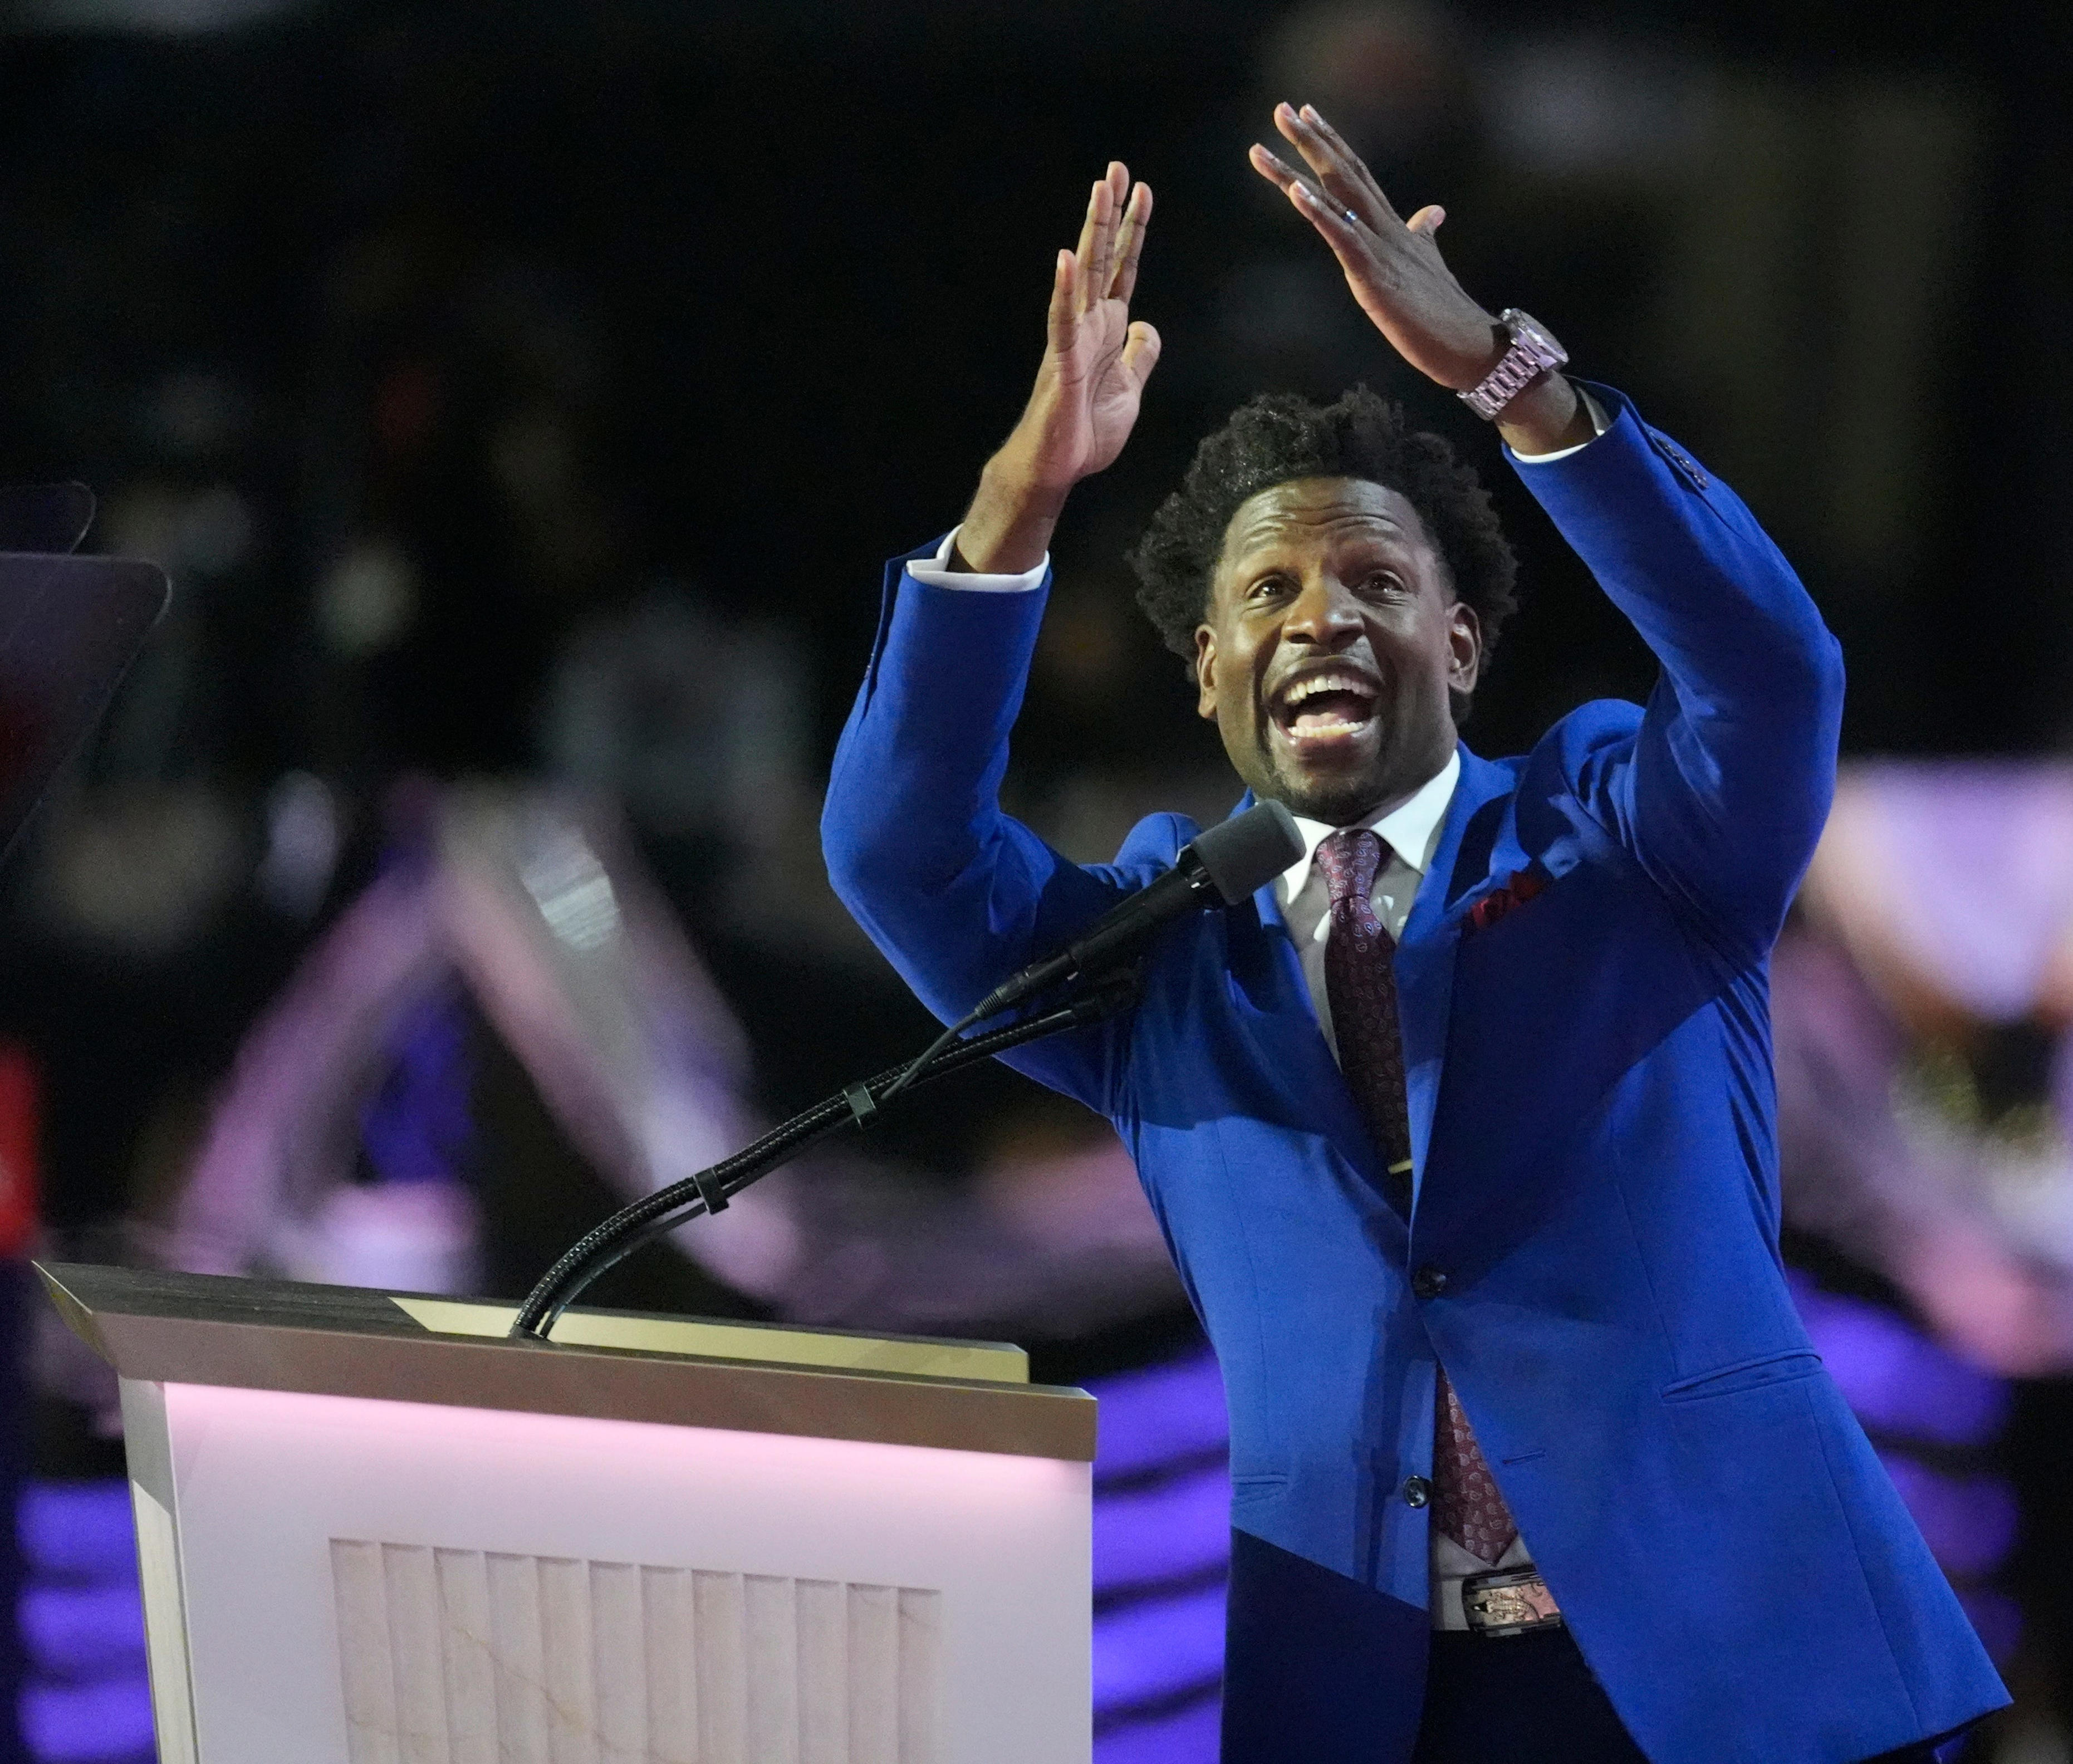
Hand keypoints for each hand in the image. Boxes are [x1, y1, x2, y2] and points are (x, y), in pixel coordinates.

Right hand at [956, 163, 1159, 573]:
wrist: (1057, 467)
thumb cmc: (1085, 432)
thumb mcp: (1131, 391)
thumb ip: (1139, 356)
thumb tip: (1146, 325)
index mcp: (1105, 329)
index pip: (1123, 269)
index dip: (1135, 231)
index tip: (1143, 190)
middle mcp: (1088, 324)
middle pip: (1104, 258)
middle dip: (1112, 213)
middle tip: (1118, 168)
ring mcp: (1073, 339)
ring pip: (1084, 275)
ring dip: (1092, 232)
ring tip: (1099, 191)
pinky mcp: (1063, 363)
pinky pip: (1063, 321)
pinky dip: (1066, 290)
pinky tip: (1067, 260)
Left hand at [1249, 104, 1586, 453]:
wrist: (1470, 345)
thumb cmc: (1445, 312)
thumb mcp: (1428, 264)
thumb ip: (1425, 234)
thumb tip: (1433, 211)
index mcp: (1393, 228)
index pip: (1359, 174)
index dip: (1333, 143)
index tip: (1308, 114)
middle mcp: (1385, 229)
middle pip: (1344, 173)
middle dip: (1311, 141)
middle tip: (1281, 109)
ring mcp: (1380, 249)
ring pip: (1335, 197)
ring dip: (1299, 168)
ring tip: (1270, 140)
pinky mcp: (1374, 276)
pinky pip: (1342, 237)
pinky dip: (1318, 212)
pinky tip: (1297, 191)